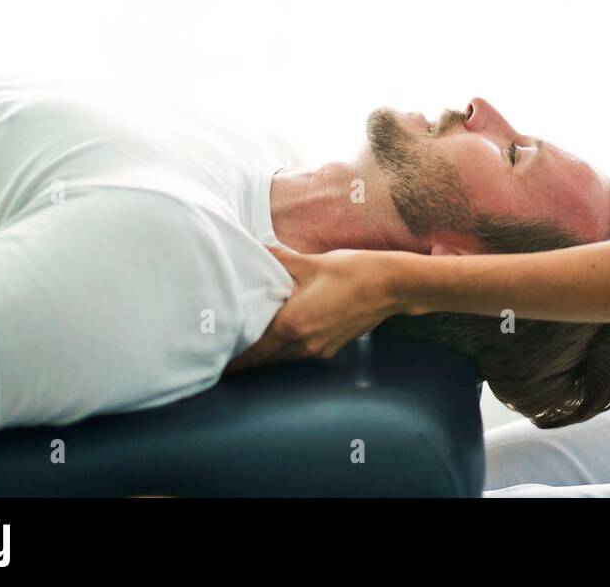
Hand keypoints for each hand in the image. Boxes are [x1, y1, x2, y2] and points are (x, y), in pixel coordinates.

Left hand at [227, 247, 409, 370]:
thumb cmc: (353, 272)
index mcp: (293, 324)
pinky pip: (302, 352)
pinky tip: (287, 330)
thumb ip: (279, 259)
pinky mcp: (334, 346)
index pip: (254, 351)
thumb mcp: (312, 262)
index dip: (234, 360)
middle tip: (227, 348)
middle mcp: (304, 344)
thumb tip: (255, 248)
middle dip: (247, 355)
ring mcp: (321, 349)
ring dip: (269, 351)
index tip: (217, 362)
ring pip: (284, 356)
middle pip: (266, 358)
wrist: (393, 286)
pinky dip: (289, 346)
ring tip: (252, 339)